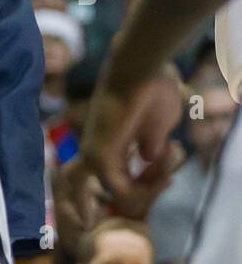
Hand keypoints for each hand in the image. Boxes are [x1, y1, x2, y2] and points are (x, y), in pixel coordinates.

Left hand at [58, 65, 184, 229]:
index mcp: (107, 143)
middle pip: (119, 192)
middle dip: (146, 191)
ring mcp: (94, 155)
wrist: (141, 67)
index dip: (151, 183)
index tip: (169, 172)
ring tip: (166, 164)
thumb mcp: (156, 126)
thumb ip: (151, 144)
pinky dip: (147, 189)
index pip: (120, 181)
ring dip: (151, 188)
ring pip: (122, 195)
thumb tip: (147, 159)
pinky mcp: (100, 157)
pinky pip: (122, 193)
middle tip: (166, 176)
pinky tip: (162, 171)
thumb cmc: (151, 90)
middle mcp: (95, 151)